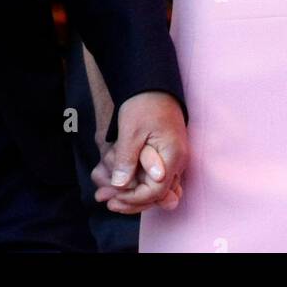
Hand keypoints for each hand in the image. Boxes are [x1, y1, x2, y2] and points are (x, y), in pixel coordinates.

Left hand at [90, 91, 187, 214]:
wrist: (153, 83)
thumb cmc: (143, 103)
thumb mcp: (131, 130)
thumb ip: (127, 159)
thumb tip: (120, 185)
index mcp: (172, 156)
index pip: (156, 192)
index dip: (134, 199)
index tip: (114, 199)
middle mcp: (178, 161)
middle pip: (158, 194)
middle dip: (132, 201)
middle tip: (108, 203)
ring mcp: (174, 158)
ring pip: (156, 188)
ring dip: (134, 194)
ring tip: (111, 196)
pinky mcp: (166, 154)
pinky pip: (155, 178)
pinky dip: (139, 183)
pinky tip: (122, 184)